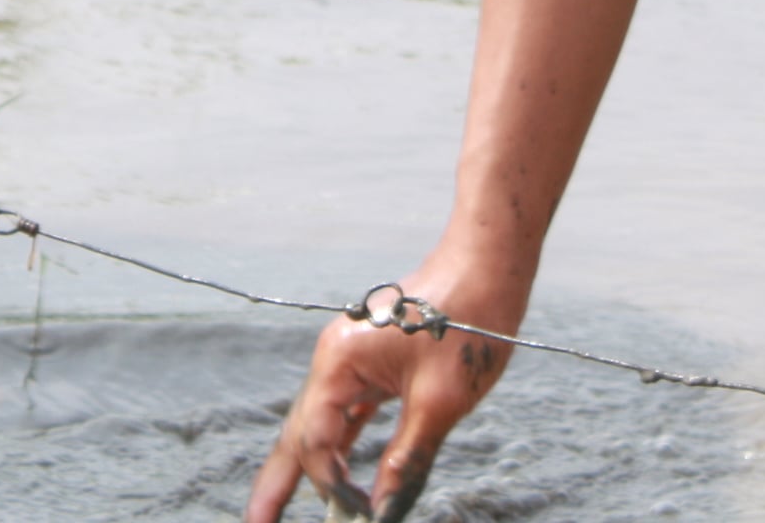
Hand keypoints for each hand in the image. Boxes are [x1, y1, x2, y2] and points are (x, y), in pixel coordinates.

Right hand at [244, 263, 518, 522]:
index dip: (334, 487)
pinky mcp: (374, 363)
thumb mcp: (440, 403)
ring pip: (321, 423)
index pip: (316, 440)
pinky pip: (347, 412)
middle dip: (277, 482)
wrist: (487, 266)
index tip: (362, 516)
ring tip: (277, 509)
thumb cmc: (467, 324)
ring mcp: (352, 360)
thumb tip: (383, 512)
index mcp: (339, 363)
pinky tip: (339, 472)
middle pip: (299, 432)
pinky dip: (342, 444)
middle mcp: (335, 360)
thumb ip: (406, 461)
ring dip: (309, 466)